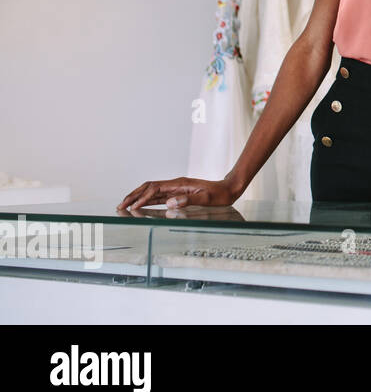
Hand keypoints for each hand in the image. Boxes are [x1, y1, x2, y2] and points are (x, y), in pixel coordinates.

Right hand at [118, 176, 239, 211]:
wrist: (229, 188)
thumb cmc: (220, 194)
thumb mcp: (207, 198)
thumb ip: (189, 200)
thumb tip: (170, 203)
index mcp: (180, 184)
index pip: (155, 190)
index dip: (143, 198)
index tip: (133, 207)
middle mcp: (175, 184)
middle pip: (148, 188)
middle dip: (133, 195)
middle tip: (120, 205)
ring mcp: (175, 188)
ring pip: (151, 192)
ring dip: (137, 198)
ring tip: (124, 206)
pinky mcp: (178, 193)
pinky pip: (158, 196)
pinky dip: (146, 201)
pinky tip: (140, 206)